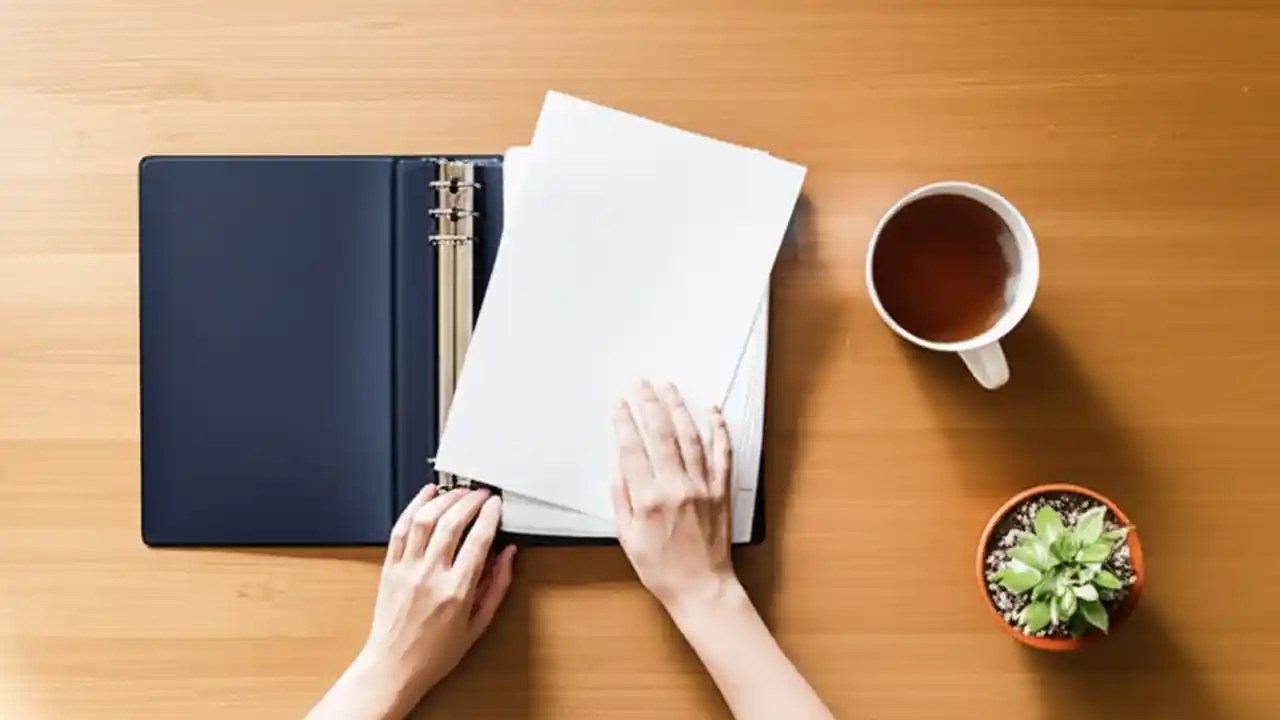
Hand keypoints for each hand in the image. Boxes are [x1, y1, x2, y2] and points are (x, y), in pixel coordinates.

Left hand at [309, 486, 515, 719]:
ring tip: (459, 492)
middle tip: (482, 494)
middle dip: (470, 500)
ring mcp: (407, 569)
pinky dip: (415, 506)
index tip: (496, 505)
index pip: (478, 541)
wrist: (394, 666)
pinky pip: (401, 528)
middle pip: (452, 523)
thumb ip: (497, 586)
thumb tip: (508, 555)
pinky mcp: (390, 567)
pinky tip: (427, 495)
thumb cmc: (435, 653)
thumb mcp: (477, 625)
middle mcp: (430, 576)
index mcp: (456, 592)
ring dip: (445, 499)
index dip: (490, 516)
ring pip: (425, 519)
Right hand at [611, 380, 737, 610]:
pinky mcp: (721, 491)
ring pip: (690, 437)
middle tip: (641, 383)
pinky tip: (712, 411)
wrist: (702, 588)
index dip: (624, 422)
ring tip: (669, 387)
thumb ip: (621, 499)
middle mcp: (676, 487)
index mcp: (649, 499)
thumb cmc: (662, 570)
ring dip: (679, 408)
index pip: (632, 449)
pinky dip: (719, 430)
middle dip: (649, 404)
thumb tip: (618, 467)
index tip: (618, 403)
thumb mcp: (628, 538)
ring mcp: (702, 487)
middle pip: (661, 434)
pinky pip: (722, 454)